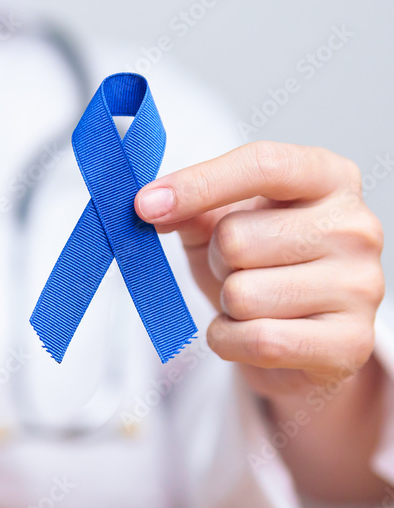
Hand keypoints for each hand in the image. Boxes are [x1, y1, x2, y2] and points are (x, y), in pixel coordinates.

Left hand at [135, 141, 383, 397]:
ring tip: (252, 306)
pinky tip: (250, 336)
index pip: (262, 164)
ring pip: (241, 295)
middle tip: (238, 272)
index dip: (197, 183)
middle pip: (236, 238)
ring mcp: (361, 286)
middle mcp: (356, 226)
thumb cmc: (262, 271)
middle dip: (217, 263)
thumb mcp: (224, 225)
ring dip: (226, 308)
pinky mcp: (350, 343)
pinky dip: (231, 342)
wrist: (297, 343)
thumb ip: (192, 206)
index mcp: (330, 178)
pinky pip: (257, 340)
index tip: (145, 205)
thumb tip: (151, 204)